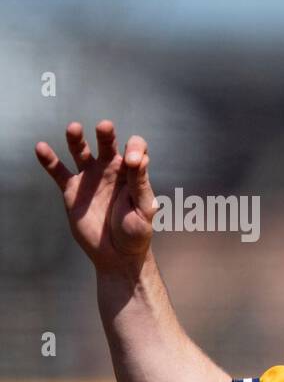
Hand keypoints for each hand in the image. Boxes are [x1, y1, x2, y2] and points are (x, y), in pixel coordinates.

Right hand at [34, 120, 157, 269]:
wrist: (117, 254)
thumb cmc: (136, 232)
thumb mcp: (144, 208)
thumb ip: (140, 183)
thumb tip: (139, 158)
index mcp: (132, 173)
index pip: (135, 149)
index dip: (134, 149)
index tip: (132, 161)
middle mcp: (111, 170)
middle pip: (107, 144)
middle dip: (106, 134)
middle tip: (104, 127)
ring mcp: (90, 178)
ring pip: (81, 152)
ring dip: (77, 139)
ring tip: (74, 128)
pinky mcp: (72, 190)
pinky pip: (58, 171)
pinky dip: (49, 160)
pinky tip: (42, 148)